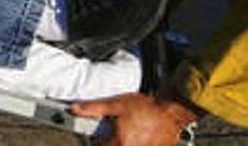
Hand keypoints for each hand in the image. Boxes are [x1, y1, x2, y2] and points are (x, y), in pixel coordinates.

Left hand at [72, 93, 197, 145]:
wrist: (171, 111)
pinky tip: (139, 138)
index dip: (95, 142)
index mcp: (119, 142)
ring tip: (126, 136)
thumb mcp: (116, 104)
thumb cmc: (146, 107)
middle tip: (111, 137)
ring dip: (122, 144)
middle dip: (108, 144)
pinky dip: (136, 145)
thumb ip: (94, 108)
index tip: (96, 137)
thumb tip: (75, 108)